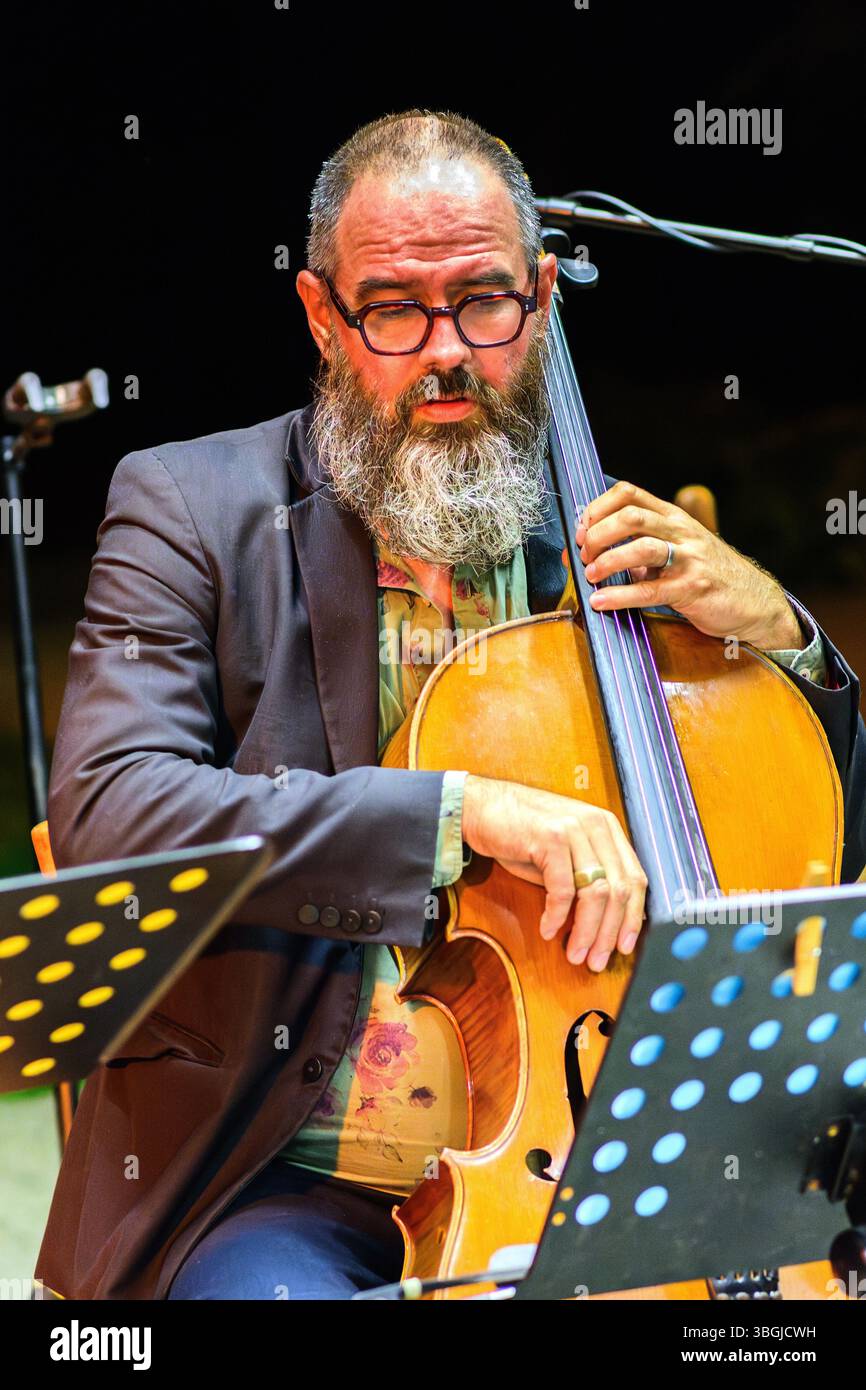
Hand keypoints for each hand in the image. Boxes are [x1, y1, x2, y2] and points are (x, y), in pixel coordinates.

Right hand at [461, 774, 646, 971]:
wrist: (481, 806)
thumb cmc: (521, 833)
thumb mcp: (565, 852)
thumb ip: (587, 878)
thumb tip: (606, 922)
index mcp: (607, 828)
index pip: (636, 878)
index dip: (632, 917)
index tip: (624, 946)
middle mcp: (596, 826)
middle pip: (619, 890)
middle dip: (609, 933)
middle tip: (596, 960)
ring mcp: (574, 829)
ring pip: (595, 892)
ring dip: (586, 931)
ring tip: (575, 954)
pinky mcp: (549, 838)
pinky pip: (562, 889)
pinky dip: (556, 916)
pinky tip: (548, 930)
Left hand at [576, 480, 804, 650]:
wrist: (756, 602)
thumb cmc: (709, 576)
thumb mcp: (676, 553)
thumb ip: (637, 552)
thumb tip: (589, 555)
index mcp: (674, 517)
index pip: (629, 493)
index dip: (597, 508)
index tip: (581, 530)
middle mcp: (682, 531)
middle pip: (631, 516)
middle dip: (597, 534)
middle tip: (583, 554)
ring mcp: (690, 558)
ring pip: (641, 547)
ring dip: (607, 561)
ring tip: (590, 575)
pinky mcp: (693, 588)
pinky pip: (651, 589)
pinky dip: (619, 595)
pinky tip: (601, 601)